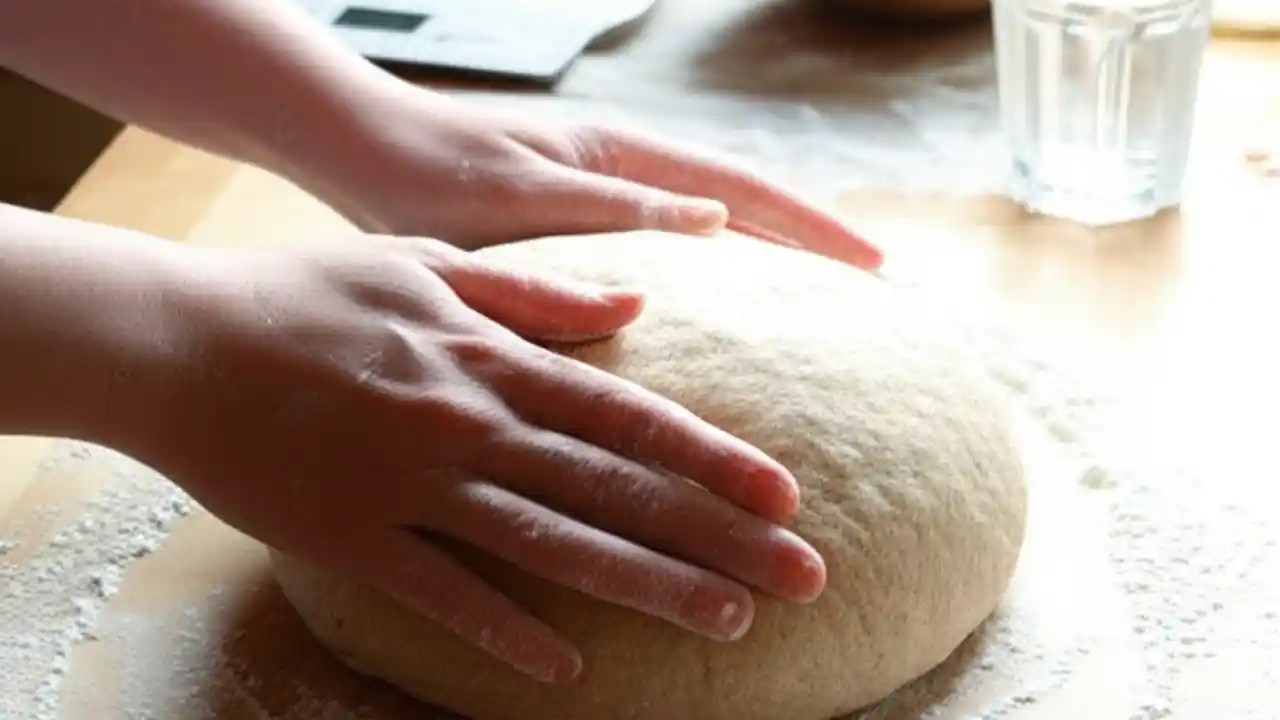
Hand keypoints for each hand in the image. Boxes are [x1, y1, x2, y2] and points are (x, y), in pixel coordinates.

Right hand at [149, 236, 825, 683]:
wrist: (176, 343)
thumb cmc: (303, 296)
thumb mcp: (423, 262)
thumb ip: (532, 287)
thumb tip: (634, 304)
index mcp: (491, 356)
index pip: (628, 415)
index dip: (712, 458)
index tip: (786, 493)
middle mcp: (469, 422)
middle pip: (614, 489)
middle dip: (716, 534)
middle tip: (802, 574)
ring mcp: (413, 485)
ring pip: (550, 545)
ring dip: (646, 587)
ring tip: (729, 621)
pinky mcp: (354, 539)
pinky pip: (442, 594)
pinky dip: (505, 632)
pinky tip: (566, 673)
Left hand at [300, 92, 882, 268]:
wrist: (356, 149)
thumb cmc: (426, 172)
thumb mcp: (518, 196)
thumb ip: (612, 210)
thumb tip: (717, 221)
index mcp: (619, 155)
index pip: (742, 192)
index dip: (811, 229)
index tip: (876, 265)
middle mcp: (622, 165)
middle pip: (741, 201)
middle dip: (809, 239)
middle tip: (876, 285)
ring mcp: (602, 187)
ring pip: (709, 222)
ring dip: (769, 254)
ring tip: (822, 297)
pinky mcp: (576, 215)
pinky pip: (667, 241)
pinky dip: (712, 265)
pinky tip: (719, 300)